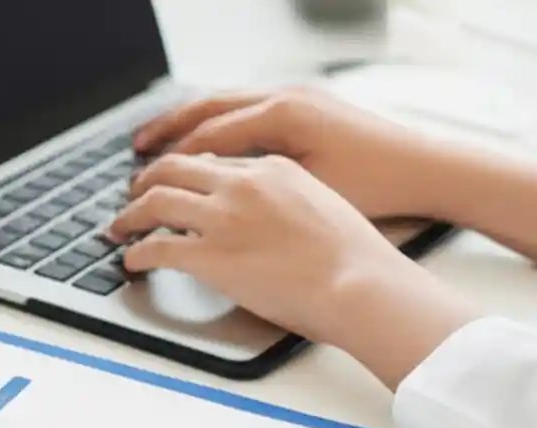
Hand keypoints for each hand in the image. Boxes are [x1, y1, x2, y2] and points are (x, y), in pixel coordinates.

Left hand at [109, 154, 481, 387]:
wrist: (359, 283)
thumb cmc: (352, 256)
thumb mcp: (322, 204)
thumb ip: (285, 198)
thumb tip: (265, 214)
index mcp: (271, 168)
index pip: (212, 160)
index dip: (184, 170)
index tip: (173, 181)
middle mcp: (241, 185)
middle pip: (174, 168)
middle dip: (146, 180)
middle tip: (132, 195)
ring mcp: (222, 218)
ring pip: (155, 202)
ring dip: (129, 215)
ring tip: (119, 227)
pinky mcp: (209, 256)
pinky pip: (156, 248)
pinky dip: (136, 253)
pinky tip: (132, 261)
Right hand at [133, 88, 441, 219]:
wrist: (426, 168)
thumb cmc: (375, 185)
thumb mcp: (305, 190)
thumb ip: (251, 186)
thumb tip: (203, 195)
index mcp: (282, 115)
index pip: (207, 136)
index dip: (169, 162)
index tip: (143, 184)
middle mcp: (285, 98)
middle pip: (208, 108)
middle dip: (167, 130)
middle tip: (135, 150)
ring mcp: (296, 98)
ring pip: (226, 104)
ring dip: (189, 123)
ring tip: (157, 140)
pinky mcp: (306, 108)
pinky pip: (246, 110)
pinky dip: (217, 124)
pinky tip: (204, 144)